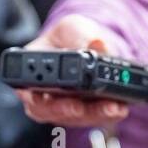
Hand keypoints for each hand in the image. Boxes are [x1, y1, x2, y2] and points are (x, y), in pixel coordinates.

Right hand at [14, 14, 131, 127]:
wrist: (87, 46)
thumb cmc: (69, 37)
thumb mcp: (71, 27)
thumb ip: (80, 35)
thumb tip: (96, 43)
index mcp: (30, 73)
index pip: (28, 90)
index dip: (41, 99)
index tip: (55, 97)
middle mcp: (41, 96)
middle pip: (50, 112)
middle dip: (70, 111)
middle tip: (82, 107)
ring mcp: (61, 109)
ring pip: (74, 119)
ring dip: (93, 115)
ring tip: (112, 108)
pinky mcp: (80, 115)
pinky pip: (91, 120)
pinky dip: (106, 116)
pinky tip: (119, 109)